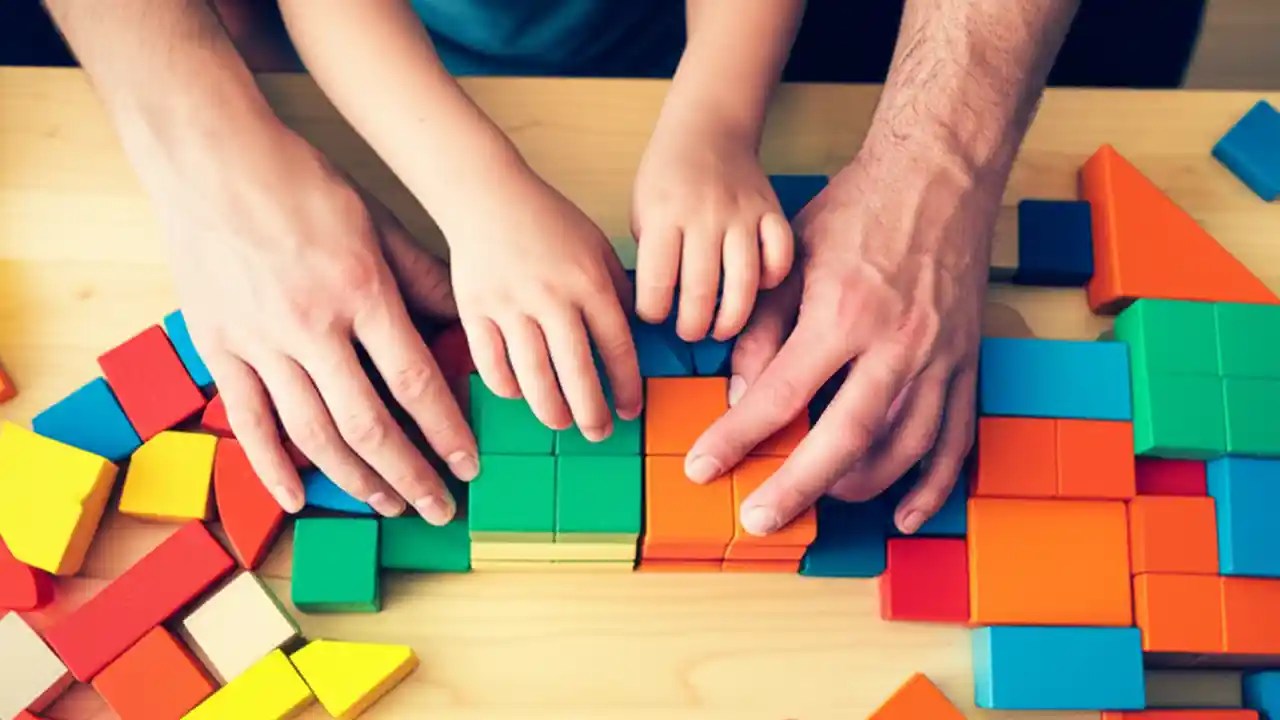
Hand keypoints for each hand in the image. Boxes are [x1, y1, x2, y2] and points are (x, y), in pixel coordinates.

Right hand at [158, 125, 474, 523]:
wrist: (211, 159)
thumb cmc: (302, 185)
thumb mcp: (377, 221)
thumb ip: (421, 278)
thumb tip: (465, 325)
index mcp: (361, 293)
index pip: (415, 382)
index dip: (446, 432)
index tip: (469, 465)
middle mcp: (311, 327)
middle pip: (369, 424)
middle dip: (410, 474)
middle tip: (439, 507)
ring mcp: (260, 342)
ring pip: (312, 433)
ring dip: (355, 479)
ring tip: (389, 504)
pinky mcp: (219, 348)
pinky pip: (247, 421)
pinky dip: (270, 466)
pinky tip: (297, 499)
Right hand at [446, 169, 641, 438]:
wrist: (486, 195)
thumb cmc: (547, 220)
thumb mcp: (596, 246)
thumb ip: (615, 290)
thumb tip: (629, 339)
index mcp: (588, 282)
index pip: (616, 347)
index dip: (625, 385)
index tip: (630, 409)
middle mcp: (551, 298)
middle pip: (576, 372)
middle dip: (591, 412)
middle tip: (599, 433)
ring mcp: (509, 307)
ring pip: (533, 376)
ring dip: (551, 409)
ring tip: (563, 423)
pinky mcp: (474, 311)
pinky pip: (491, 363)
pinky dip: (506, 386)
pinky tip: (520, 395)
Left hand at [631, 118, 792, 341]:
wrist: (708, 129)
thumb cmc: (668, 177)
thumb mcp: (641, 211)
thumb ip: (651, 255)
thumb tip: (661, 307)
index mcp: (664, 217)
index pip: (657, 284)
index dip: (652, 312)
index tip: (654, 316)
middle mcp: (704, 217)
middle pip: (702, 292)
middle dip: (692, 326)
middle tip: (690, 332)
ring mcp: (742, 215)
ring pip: (743, 284)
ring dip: (731, 319)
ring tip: (720, 329)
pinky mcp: (771, 212)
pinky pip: (780, 257)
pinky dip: (772, 281)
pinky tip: (757, 291)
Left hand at [684, 135, 998, 534]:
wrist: (939, 176)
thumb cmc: (857, 210)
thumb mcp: (792, 259)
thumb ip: (763, 329)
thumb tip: (740, 397)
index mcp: (843, 313)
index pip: (781, 395)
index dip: (736, 438)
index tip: (702, 468)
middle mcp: (896, 344)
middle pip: (844, 440)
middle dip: (795, 488)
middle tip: (756, 519)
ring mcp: (939, 358)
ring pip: (902, 449)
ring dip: (856, 487)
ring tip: (815, 499)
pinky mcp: (966, 363)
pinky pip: (956, 439)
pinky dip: (932, 484)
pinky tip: (903, 513)